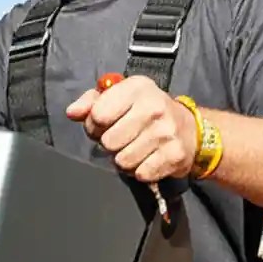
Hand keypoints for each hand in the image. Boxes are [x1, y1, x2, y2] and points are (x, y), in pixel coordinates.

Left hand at [66, 75, 197, 182]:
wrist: (190, 129)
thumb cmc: (149, 112)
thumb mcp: (122, 96)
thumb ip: (92, 101)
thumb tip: (72, 112)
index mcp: (137, 88)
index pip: (98, 114)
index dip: (94, 124)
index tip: (104, 124)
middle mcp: (154, 107)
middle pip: (108, 142)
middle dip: (110, 144)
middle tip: (122, 138)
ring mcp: (166, 132)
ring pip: (123, 161)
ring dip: (125, 159)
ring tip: (135, 148)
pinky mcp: (174, 155)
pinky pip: (140, 174)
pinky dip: (140, 171)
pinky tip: (147, 158)